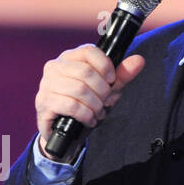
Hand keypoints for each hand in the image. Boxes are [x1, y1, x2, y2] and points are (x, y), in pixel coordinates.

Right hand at [35, 44, 145, 159]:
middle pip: (86, 72)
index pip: (89, 51)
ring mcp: (46, 86)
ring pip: (79, 89)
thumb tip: (139, 60)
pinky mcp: (44, 104)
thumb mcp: (105, 90)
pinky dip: (86, 114)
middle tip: (106, 102)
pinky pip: (71, 106)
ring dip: (95, 105)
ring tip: (99, 112)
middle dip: (102, 90)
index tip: (112, 81)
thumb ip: (121, 75)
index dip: (106, 66)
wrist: (63, 132)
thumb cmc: (84, 105)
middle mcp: (54, 68)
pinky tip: (90, 119)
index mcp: (68, 58)